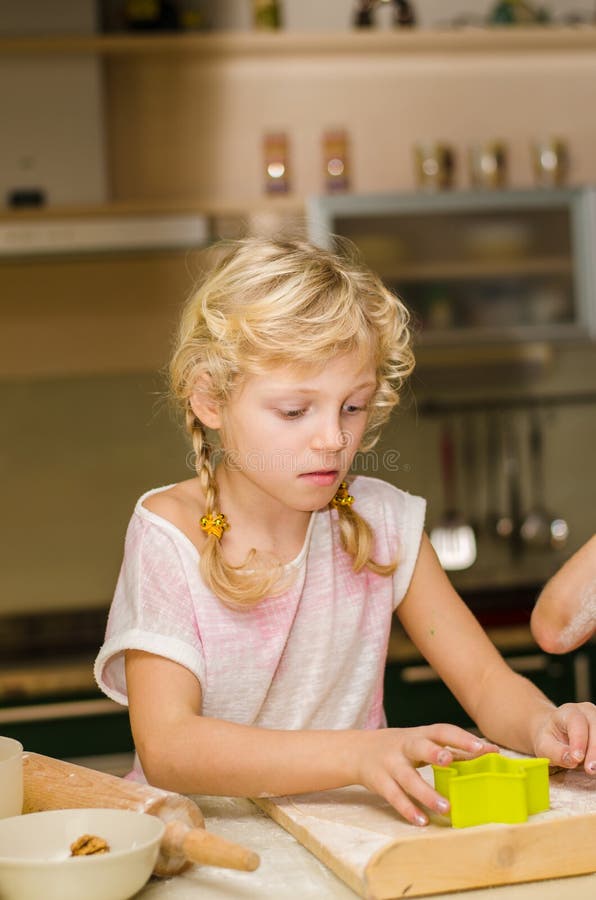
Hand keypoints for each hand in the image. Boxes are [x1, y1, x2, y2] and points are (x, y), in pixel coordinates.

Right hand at [354, 724, 498, 825]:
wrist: (357, 750)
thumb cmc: (400, 747)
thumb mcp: (420, 742)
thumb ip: (450, 748)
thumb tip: (489, 752)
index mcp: (419, 734)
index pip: (441, 731)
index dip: (461, 738)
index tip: (483, 748)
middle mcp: (404, 746)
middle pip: (419, 746)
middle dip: (434, 752)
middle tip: (450, 761)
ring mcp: (390, 764)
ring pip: (408, 778)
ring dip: (427, 793)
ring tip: (446, 808)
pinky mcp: (380, 781)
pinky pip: (394, 796)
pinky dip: (408, 809)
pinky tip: (421, 820)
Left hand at [533, 702, 595, 774]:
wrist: (556, 732)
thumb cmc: (550, 738)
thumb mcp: (544, 745)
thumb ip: (555, 752)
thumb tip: (571, 759)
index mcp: (568, 712)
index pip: (576, 722)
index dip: (579, 741)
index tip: (577, 758)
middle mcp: (587, 712)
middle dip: (594, 750)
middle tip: (590, 770)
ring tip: (593, 769)